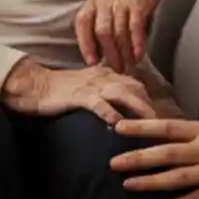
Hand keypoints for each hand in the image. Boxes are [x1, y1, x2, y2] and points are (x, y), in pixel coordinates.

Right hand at [0, 59, 158, 124]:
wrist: (34, 85)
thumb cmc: (60, 90)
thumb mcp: (88, 86)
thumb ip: (105, 91)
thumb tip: (123, 106)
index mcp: (106, 73)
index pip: (136, 83)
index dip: (150, 98)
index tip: (162, 115)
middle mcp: (103, 76)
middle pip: (135, 87)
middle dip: (150, 105)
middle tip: (163, 124)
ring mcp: (91, 85)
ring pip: (122, 94)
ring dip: (138, 109)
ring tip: (151, 124)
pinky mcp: (78, 96)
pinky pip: (99, 104)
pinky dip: (111, 114)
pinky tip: (119, 125)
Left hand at [76, 0, 198, 71]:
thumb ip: (106, 10)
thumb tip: (105, 40)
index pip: (82, 22)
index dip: (85, 43)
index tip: (91, 60)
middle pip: (102, 33)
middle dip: (108, 54)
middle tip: (115, 68)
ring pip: (118, 33)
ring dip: (123, 53)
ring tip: (128, 65)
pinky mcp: (140, 1)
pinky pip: (135, 28)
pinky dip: (136, 44)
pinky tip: (139, 54)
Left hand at [111, 119, 198, 198]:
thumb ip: (189, 136)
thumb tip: (157, 137)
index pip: (167, 127)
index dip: (142, 127)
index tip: (119, 128)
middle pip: (166, 154)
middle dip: (138, 158)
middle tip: (115, 162)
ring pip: (174, 178)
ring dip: (149, 181)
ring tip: (128, 183)